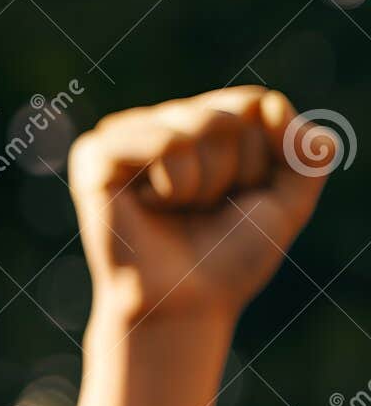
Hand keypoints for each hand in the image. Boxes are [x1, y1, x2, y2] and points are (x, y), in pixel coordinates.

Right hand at [68, 87, 331, 324]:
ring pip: (199, 127)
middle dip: (231, 173)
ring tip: (175, 210)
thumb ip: (309, 150)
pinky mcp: (95, 155)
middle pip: (227, 116)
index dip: (260, 158)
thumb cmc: (228, 256)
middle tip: (200, 210)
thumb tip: (270, 103)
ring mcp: (121, 134)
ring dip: (203, 185)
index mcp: (194, 121)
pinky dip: (174, 186)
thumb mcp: (290, 200)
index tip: (236, 197)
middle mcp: (156, 121)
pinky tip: (148, 208)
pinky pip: (165, 144)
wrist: (184, 303)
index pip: (253, 102)